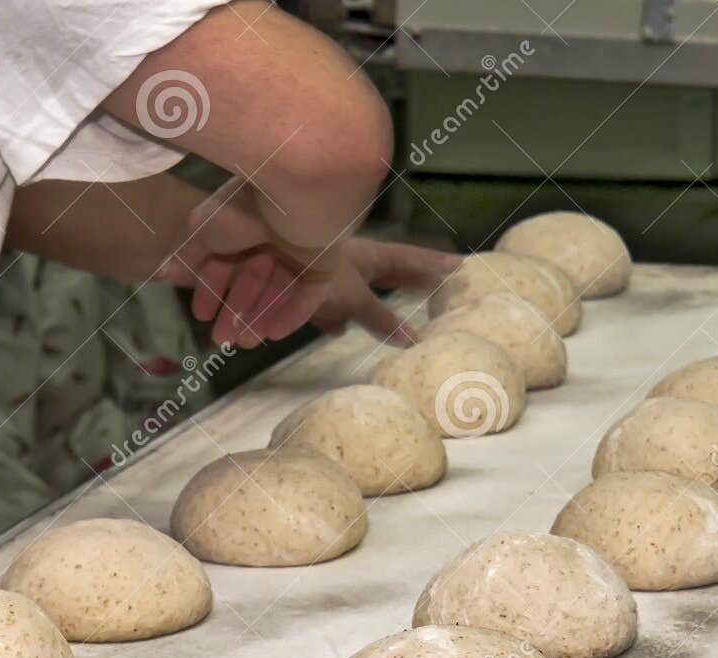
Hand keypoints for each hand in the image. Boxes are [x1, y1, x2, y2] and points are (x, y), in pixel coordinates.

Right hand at [171, 179, 344, 348]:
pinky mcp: (324, 265)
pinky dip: (290, 316)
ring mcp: (300, 252)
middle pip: (251, 282)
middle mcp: (270, 238)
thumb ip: (189, 253)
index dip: (212, 291)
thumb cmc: (244, 208)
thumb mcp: (203, 229)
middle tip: (223, 342)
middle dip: (236, 312)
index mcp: (242, 225)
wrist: (295, 195)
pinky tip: (273, 335)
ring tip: (246, 344)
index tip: (201, 317)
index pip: (225, 263)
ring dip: (261, 318)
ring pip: (278, 292)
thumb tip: (167, 272)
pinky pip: (308, 296)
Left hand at [311, 238, 460, 345]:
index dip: (435, 263)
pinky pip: (330, 304)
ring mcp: (330, 274)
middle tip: (436, 283)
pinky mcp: (309, 290)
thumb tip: (415, 340)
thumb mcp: (353, 297)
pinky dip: (334, 315)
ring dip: (373, 300)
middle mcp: (352, 261)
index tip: (461, 263)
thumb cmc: (312, 273)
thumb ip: (381, 319)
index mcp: (370, 256)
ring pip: (359, 288)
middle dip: (411, 280)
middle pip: (389, 272)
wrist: (256, 264)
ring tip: (394, 309)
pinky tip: (334, 327)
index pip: (411, 258)